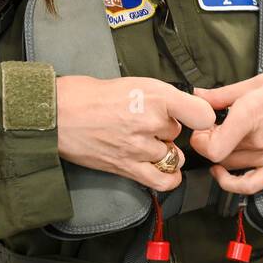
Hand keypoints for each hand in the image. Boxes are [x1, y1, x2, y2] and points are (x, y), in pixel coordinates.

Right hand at [55, 76, 215, 191]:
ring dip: (163, 151)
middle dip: (168, 130)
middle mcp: (151, 121)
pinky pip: (162, 180)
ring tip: (144, 142)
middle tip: (148, 123)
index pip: (203, 114)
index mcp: (156, 94)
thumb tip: (188, 105)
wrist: (59, 113)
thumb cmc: (92, 95)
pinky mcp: (127, 167)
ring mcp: (140, 147)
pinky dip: (167, 178)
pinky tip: (162, 169)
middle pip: (180, 134)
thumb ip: (164, 96)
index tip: (193, 116)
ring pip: (171, 156)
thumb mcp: (135, 82)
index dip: (201, 116)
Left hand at [188, 69, 262, 194]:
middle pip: (217, 153)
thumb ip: (224, 94)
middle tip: (212, 129)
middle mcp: (258, 141)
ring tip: (223, 142)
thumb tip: (198, 96)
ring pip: (229, 166)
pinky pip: (248, 187)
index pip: (211, 145)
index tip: (202, 127)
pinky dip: (231, 183)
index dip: (199, 138)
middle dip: (207, 141)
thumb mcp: (259, 82)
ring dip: (219, 157)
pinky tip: (224, 172)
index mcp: (250, 114)